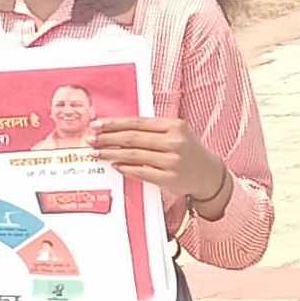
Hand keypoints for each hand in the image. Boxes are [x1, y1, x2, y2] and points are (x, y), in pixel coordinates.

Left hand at [93, 116, 230, 212]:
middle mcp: (174, 141)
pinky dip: (126, 169)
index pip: (138, 122)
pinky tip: (115, 166)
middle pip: (133, 138)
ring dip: (111, 154)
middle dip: (108, 138)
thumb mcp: (177, 133)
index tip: (97, 125)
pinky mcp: (169, 178)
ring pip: (134, 155)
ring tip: (96, 153)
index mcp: (175, 125)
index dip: (115, 124)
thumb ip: (153, 130)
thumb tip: (119, 130)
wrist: (209, 174)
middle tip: (90, 139)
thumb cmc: (189, 151)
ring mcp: (172, 161)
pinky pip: (142, 172)